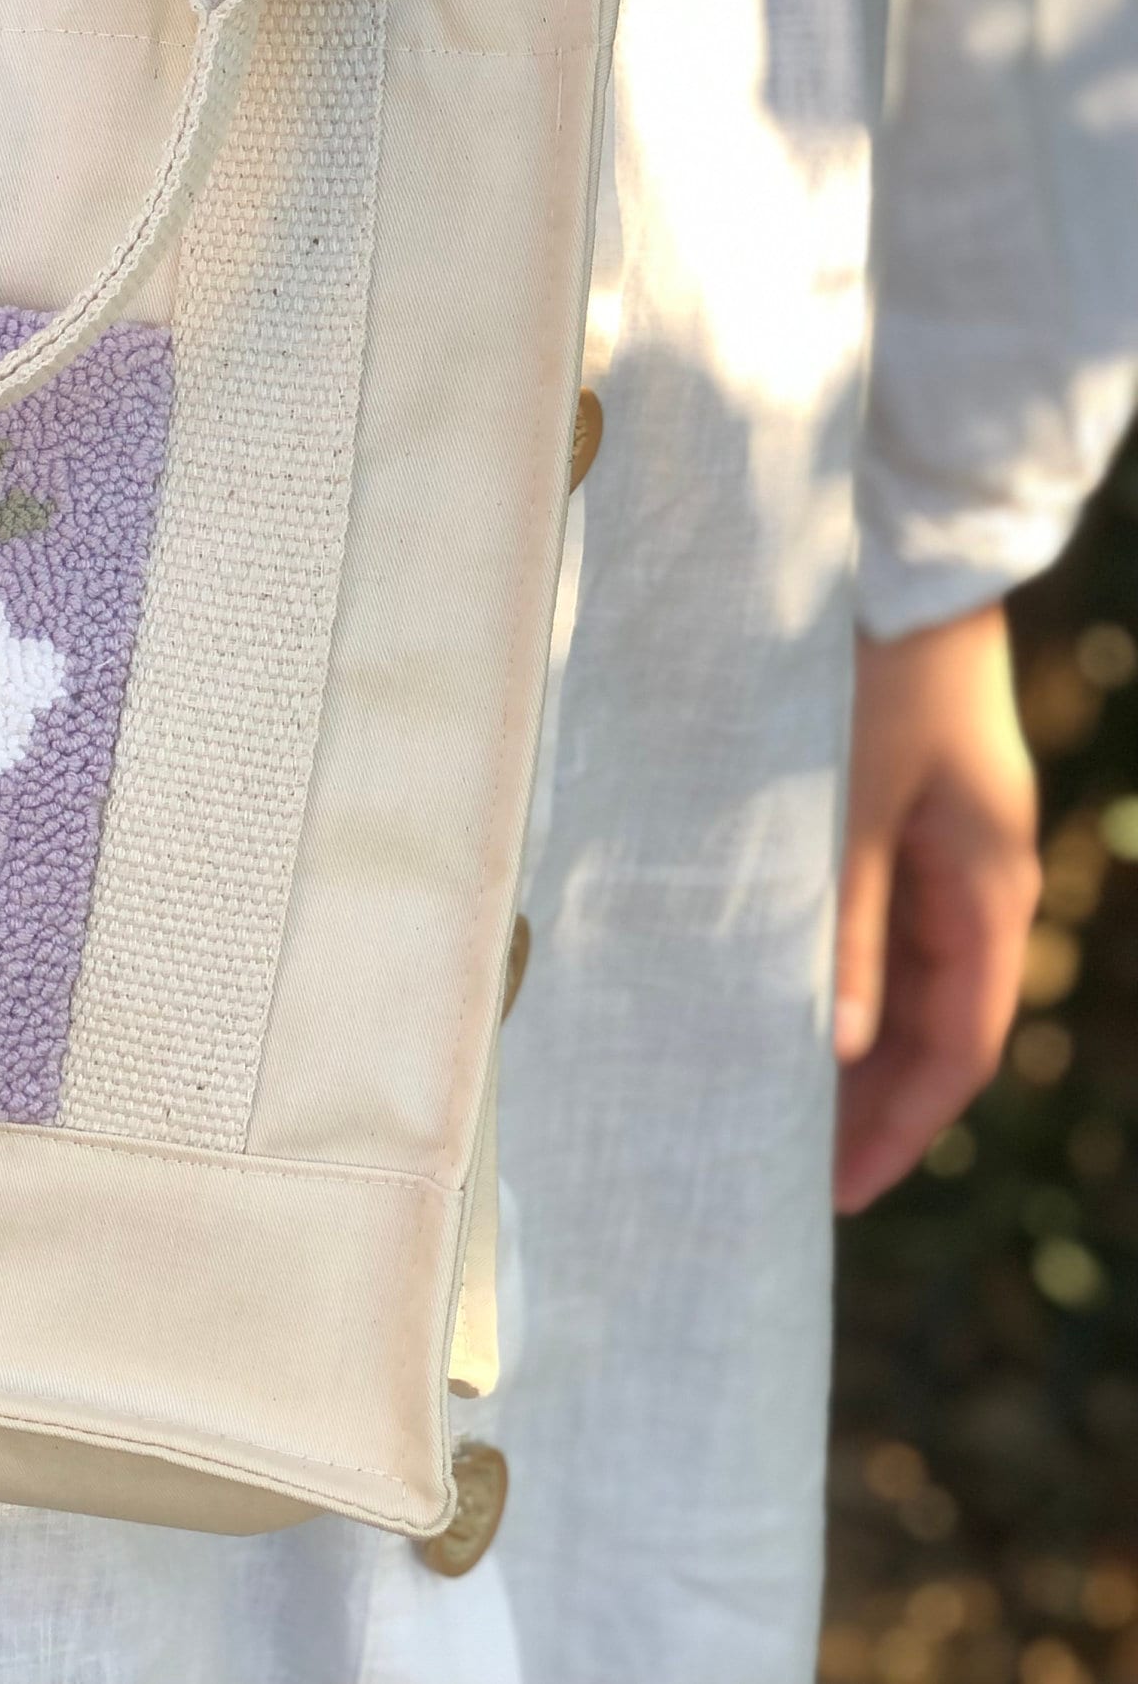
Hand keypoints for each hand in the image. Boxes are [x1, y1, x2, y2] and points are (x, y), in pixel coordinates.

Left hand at [833, 603, 1039, 1212]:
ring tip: (772, 1101)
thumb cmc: (865, 679)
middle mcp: (974, 878)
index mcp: (985, 888)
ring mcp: (940, 846)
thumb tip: (835, 1050)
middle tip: (790, 1166)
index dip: (901, 1124)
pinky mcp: (900, 812)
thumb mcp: (842, 813)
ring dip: (848, 1039)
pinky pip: (877, 922)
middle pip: (931, 1022)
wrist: (891, 565)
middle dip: (870, 1099)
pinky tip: (776, 999)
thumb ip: (838, 931)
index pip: (956, 1045)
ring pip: (901, 976)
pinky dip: (835, 972)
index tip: (839, 1192)